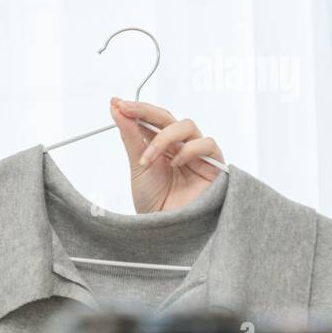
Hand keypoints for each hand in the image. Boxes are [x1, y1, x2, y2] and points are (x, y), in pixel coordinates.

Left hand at [109, 98, 225, 212]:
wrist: (166, 230)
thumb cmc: (155, 202)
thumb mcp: (137, 166)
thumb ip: (130, 137)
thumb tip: (117, 110)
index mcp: (161, 146)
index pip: (152, 119)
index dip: (136, 109)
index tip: (117, 102)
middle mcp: (180, 146)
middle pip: (168, 117)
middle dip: (145, 111)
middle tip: (126, 110)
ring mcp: (197, 154)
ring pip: (188, 125)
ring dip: (164, 137)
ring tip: (148, 157)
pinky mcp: (214, 164)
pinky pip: (208, 144)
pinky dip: (190, 149)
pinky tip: (175, 163)